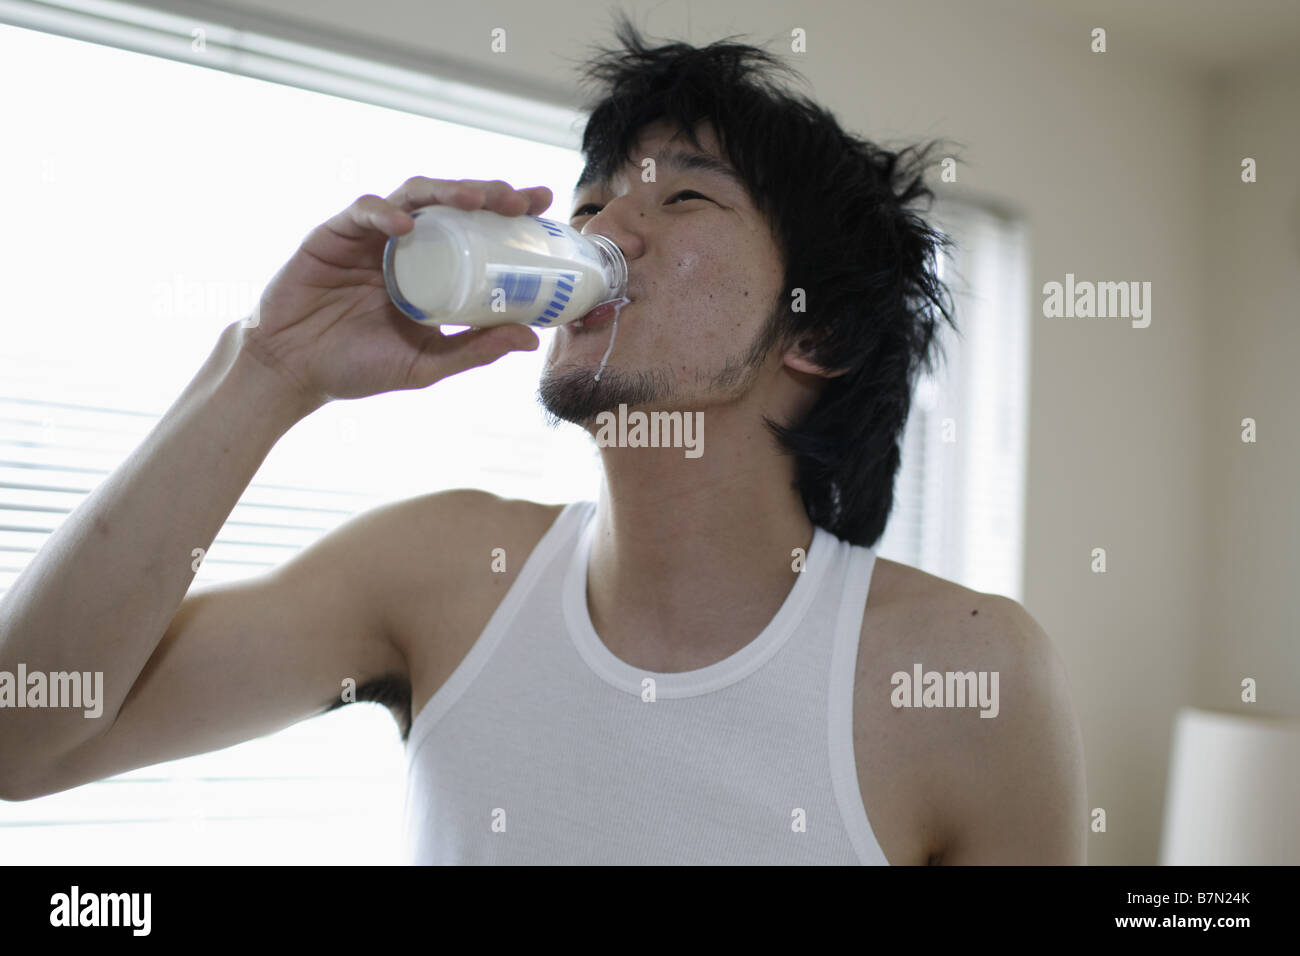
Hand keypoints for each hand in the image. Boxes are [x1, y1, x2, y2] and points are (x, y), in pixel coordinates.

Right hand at [235, 178, 553, 406]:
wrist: (293, 372)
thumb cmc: (358, 368)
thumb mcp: (426, 363)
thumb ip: (474, 350)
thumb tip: (530, 338)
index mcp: (432, 268)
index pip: (476, 229)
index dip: (509, 212)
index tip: (543, 205)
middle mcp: (406, 244)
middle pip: (451, 204)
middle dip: (487, 193)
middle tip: (518, 198)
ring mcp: (371, 237)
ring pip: (414, 196)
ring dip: (447, 192)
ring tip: (477, 200)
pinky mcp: (333, 235)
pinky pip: (363, 212)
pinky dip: (385, 213)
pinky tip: (406, 225)